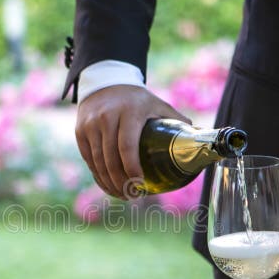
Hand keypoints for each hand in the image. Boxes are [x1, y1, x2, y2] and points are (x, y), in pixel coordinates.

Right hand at [75, 85, 190, 198]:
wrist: (105, 82)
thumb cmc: (137, 99)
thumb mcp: (157, 104)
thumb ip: (176, 120)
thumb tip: (198, 139)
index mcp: (130, 112)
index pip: (128, 146)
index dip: (132, 169)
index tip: (139, 186)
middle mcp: (107, 117)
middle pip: (111, 159)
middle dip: (120, 182)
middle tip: (131, 196)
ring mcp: (90, 124)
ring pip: (97, 162)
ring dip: (108, 183)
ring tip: (121, 195)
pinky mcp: (80, 131)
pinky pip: (88, 158)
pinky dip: (97, 175)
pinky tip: (107, 184)